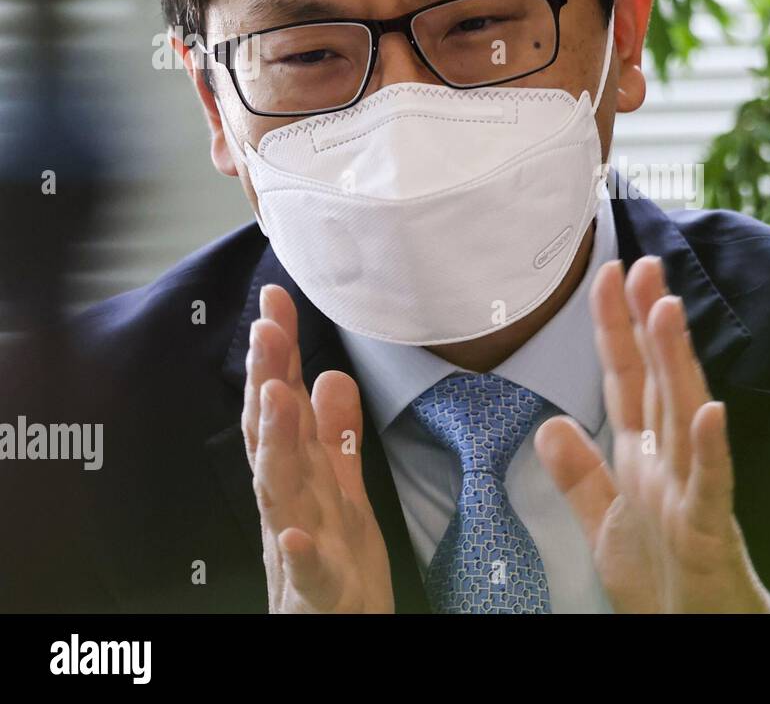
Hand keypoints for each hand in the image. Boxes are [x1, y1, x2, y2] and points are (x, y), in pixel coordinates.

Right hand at [242, 284, 393, 612]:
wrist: (337, 633)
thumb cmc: (335, 567)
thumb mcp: (341, 490)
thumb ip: (335, 437)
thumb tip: (328, 375)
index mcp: (297, 480)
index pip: (280, 408)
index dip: (276, 355)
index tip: (275, 300)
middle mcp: (289, 506)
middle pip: (271, 437)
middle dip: (266, 380)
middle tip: (265, 325)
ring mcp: (299, 548)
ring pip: (280, 493)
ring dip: (276, 444)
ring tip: (276, 394)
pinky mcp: (319, 592)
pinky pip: (308, 572)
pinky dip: (299, 551)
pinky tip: (293, 531)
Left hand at [535, 256, 769, 612]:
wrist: (701, 633)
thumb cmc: (666, 581)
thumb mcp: (606, 523)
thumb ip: (581, 475)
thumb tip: (550, 424)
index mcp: (643, 458)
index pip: (625, 380)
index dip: (615, 328)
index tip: (608, 274)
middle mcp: (669, 463)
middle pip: (657, 381)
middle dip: (647, 322)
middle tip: (643, 265)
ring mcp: (692, 492)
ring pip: (682, 416)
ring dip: (676, 363)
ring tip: (667, 311)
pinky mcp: (708, 530)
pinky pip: (710, 485)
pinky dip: (710, 450)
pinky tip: (710, 412)